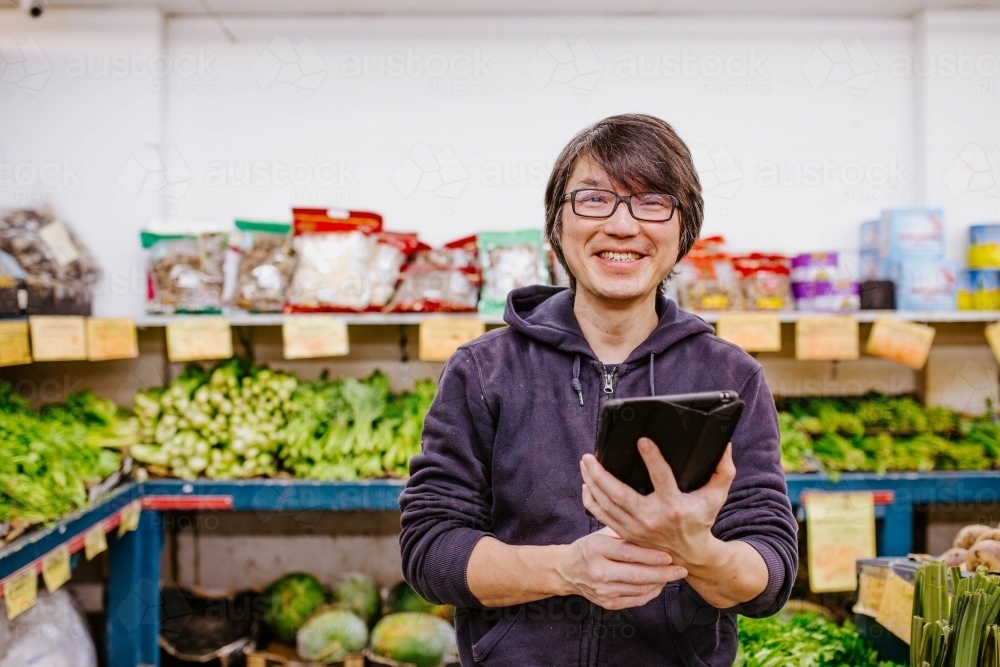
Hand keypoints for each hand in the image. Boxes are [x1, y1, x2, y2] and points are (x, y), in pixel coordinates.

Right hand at [555, 526, 687, 609]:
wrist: (567, 570)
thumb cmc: (589, 547)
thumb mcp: (602, 534)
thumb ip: (625, 534)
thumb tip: (654, 530)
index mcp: (596, 548)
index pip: (629, 553)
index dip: (651, 556)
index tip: (670, 555)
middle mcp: (598, 571)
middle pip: (637, 575)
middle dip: (663, 573)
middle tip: (681, 569)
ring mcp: (602, 590)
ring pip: (639, 589)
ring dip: (660, 583)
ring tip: (673, 575)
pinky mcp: (607, 603)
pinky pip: (635, 600)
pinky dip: (651, 593)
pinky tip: (659, 584)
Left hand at [580, 439, 735, 569]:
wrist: (690, 556)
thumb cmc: (702, 520)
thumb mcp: (717, 497)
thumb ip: (724, 471)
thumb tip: (724, 446)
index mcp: (674, 506)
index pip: (662, 478)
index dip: (653, 459)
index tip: (642, 441)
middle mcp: (652, 517)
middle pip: (620, 494)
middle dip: (601, 474)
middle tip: (589, 455)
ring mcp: (636, 527)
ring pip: (607, 504)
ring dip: (592, 483)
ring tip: (585, 464)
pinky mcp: (627, 532)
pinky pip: (602, 516)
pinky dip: (591, 501)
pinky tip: (587, 485)